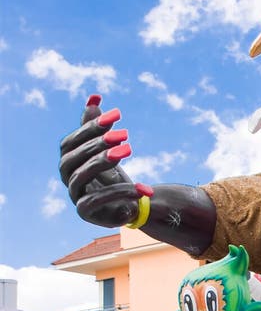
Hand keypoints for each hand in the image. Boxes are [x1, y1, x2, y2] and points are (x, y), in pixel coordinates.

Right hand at [59, 94, 140, 227]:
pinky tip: (142, 185)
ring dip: (103, 162)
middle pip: (70, 159)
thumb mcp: (109, 150)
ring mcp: (75, 197)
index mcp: (69, 161)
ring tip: (127, 150)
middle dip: (96, 144)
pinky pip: (97, 200)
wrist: (130, 205)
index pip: (70, 142)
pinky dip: (120, 190)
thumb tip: (94, 97)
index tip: (116, 116)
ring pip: (80, 177)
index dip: (89, 128)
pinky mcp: (86, 213)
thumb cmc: (115, 177)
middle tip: (124, 134)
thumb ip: (98, 127)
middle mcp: (67, 179)